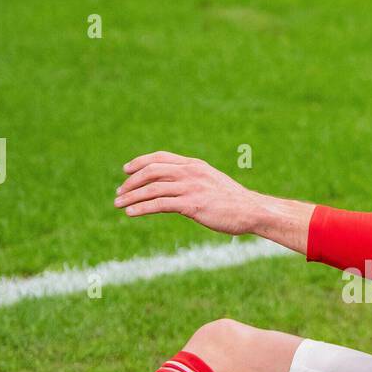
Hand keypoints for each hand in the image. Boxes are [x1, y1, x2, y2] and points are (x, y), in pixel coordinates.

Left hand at [115, 151, 262, 235]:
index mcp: (194, 165)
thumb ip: (194, 180)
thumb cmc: (233, 201)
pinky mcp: (191, 205)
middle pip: (151, 171)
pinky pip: (159, 205)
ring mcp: (190, 188)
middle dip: (131, 181)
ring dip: (131, 196)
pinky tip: (131, 213)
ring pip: (152, 188)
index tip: (126, 170)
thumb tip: (178, 188)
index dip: (140, 162)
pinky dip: (141, 208)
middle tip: (119, 192)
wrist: (252, 210)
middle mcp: (190, 172)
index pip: (160, 158)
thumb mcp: (212, 183)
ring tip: (119, 204)